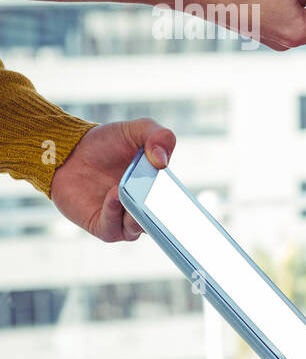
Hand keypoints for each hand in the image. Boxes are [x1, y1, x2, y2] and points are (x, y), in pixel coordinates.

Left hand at [49, 119, 176, 241]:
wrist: (68, 151)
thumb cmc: (105, 143)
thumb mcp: (137, 130)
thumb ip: (159, 136)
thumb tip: (163, 161)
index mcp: (158, 191)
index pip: (177, 207)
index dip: (182, 207)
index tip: (183, 201)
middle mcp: (143, 208)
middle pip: (160, 222)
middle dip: (161, 216)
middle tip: (160, 201)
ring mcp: (122, 219)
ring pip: (138, 228)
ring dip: (137, 215)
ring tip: (130, 194)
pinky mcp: (101, 226)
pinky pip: (113, 228)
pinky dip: (115, 213)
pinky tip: (114, 194)